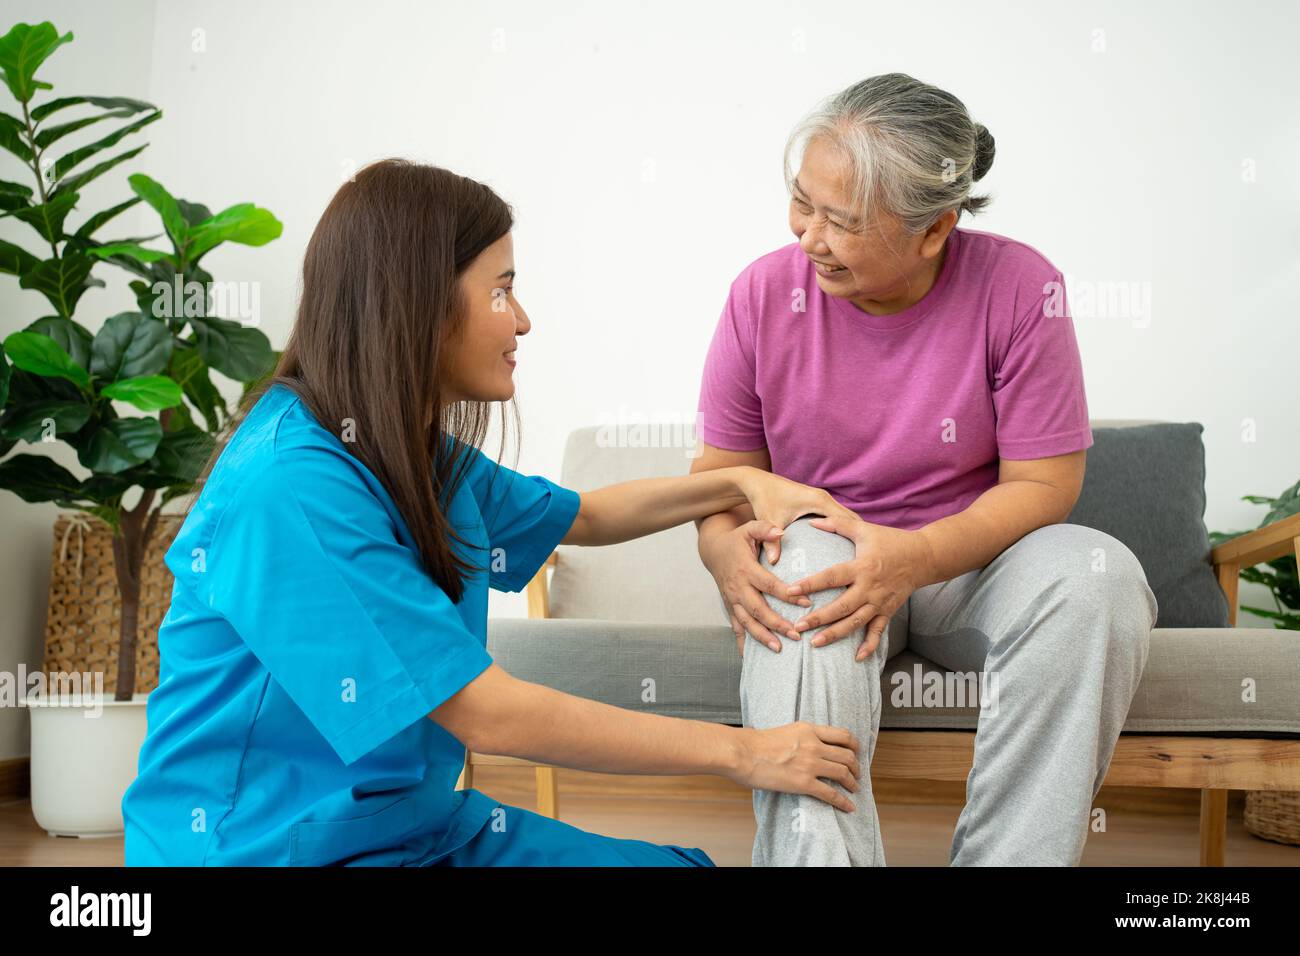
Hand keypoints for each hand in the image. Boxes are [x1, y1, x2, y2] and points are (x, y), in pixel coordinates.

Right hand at [700, 518, 812, 654]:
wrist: (713, 551)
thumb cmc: (737, 540)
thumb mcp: (749, 528)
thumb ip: (765, 529)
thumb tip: (781, 532)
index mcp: (746, 569)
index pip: (769, 585)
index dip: (787, 595)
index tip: (806, 603)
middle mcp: (737, 587)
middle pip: (758, 609)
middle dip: (777, 623)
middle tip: (796, 634)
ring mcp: (732, 600)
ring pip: (746, 622)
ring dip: (762, 637)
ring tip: (779, 649)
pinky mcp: (729, 608)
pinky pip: (735, 628)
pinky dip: (742, 643)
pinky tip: (750, 659)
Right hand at [729, 722, 861, 811]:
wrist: (742, 753)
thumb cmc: (755, 743)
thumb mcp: (784, 731)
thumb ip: (800, 736)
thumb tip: (804, 745)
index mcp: (809, 730)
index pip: (843, 735)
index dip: (855, 745)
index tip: (857, 752)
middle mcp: (814, 745)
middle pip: (847, 755)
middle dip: (856, 766)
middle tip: (857, 774)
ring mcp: (810, 764)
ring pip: (843, 773)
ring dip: (853, 783)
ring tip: (855, 788)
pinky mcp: (804, 783)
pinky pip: (831, 793)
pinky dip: (843, 802)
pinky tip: (849, 807)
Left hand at [737, 468, 859, 564]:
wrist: (756, 481)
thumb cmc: (764, 498)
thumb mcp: (770, 519)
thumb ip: (772, 541)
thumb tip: (774, 563)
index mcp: (818, 501)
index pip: (845, 520)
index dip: (857, 536)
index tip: (867, 555)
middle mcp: (824, 498)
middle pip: (850, 519)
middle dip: (860, 537)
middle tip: (869, 560)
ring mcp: (822, 499)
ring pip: (844, 518)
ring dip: (852, 534)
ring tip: (861, 557)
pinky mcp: (817, 503)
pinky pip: (835, 518)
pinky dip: (841, 531)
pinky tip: (843, 549)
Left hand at [786, 514, 934, 661]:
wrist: (924, 557)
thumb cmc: (891, 540)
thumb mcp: (863, 529)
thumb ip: (836, 524)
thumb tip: (811, 521)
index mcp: (861, 567)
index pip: (832, 577)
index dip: (811, 584)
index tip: (792, 591)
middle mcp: (869, 587)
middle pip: (841, 606)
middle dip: (819, 618)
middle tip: (798, 627)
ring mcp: (879, 602)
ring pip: (855, 623)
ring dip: (836, 634)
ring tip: (815, 644)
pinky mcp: (888, 611)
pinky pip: (878, 631)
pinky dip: (870, 646)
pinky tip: (857, 658)